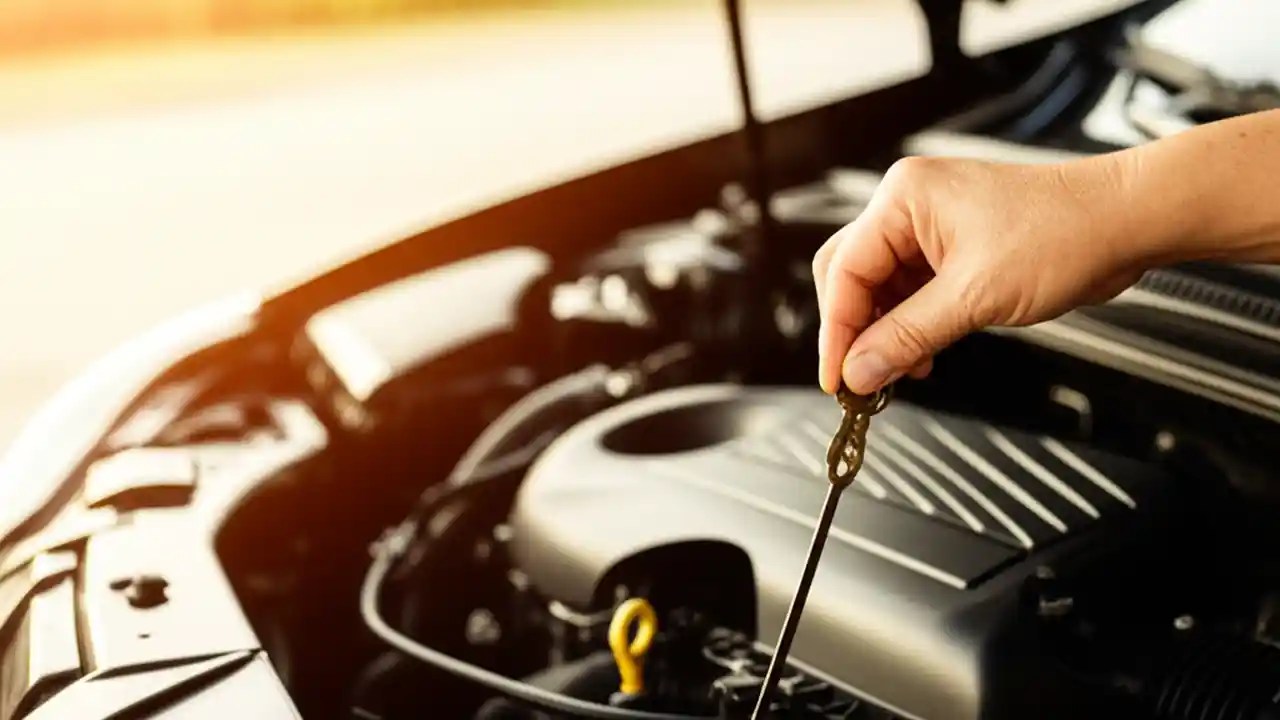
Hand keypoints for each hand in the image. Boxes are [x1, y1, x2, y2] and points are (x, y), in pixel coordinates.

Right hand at [813, 154, 1148, 394]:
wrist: (1127, 221)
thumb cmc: (1066, 234)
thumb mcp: (975, 297)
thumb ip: (908, 337)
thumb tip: (859, 371)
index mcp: (903, 198)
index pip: (845, 271)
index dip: (837, 331)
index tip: (839, 379)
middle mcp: (909, 205)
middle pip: (851, 276)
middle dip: (855, 331)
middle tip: (859, 379)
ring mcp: (931, 226)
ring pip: (881, 288)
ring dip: (886, 333)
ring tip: (898, 371)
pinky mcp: (954, 248)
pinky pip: (912, 290)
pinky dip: (910, 325)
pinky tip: (922, 354)